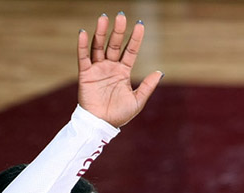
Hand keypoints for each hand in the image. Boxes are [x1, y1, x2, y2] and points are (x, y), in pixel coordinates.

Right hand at [77, 13, 162, 127]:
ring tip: (103, 18)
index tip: (140, 24)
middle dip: (118, 31)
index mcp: (123, 72)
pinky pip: (84, 57)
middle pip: (115, 45)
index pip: (131, 51)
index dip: (135, 38)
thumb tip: (160, 72)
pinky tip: (84, 33)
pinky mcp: (85, 74)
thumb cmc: (119, 115)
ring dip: (101, 33)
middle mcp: (110, 67)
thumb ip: (147, 86)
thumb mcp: (137, 100)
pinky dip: (83, 45)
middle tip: (121, 16)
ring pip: (99, 47)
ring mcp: (98, 69)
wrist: (100, 125)